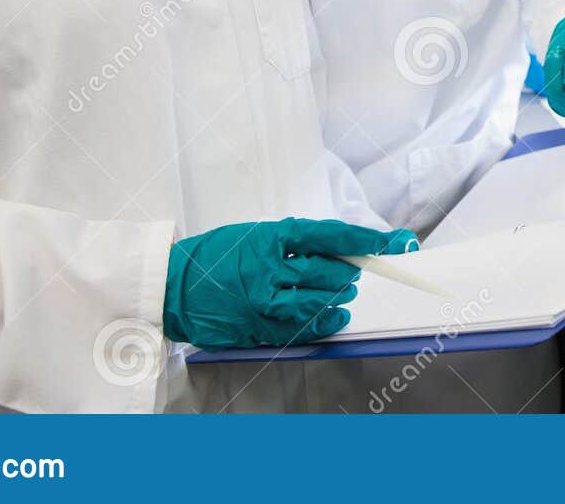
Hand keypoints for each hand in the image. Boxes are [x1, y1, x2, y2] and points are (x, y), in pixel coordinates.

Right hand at [163, 217, 417, 349]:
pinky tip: (337, 316)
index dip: (364, 239)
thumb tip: (341, 249)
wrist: (174, 287)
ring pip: (320, 301)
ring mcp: (265, 303)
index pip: (329, 236)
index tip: (391, 242)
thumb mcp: (256, 235)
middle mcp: (270, 270)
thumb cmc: (217, 256)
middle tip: (356, 270)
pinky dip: (327, 322)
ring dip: (339, 295)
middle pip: (330, 271)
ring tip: (345, 291)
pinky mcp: (260, 328)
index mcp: (271, 238)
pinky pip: (305, 328)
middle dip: (350, 271)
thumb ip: (296, 243)